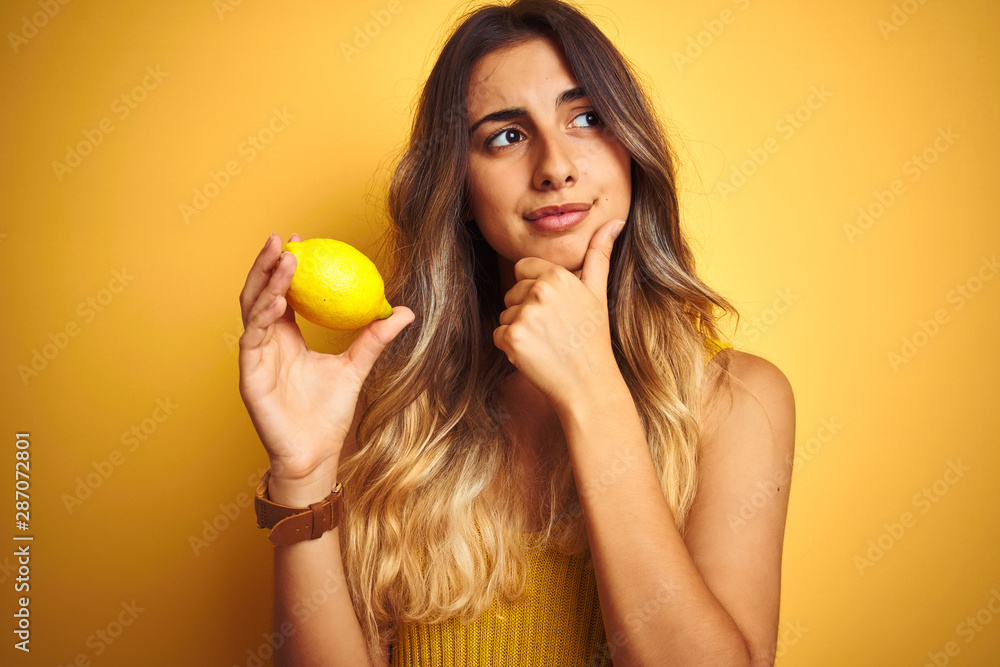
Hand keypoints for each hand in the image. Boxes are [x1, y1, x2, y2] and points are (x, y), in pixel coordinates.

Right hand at [237, 232, 413, 484]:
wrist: (316, 454)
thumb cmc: (330, 414)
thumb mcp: (357, 367)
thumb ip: (375, 338)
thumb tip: (405, 311)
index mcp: (286, 338)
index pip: (282, 293)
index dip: (287, 266)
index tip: (302, 239)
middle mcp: (266, 343)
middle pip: (260, 293)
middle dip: (268, 264)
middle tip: (283, 238)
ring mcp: (255, 358)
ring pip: (252, 310)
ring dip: (265, 282)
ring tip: (283, 260)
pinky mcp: (248, 377)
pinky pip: (252, 340)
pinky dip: (262, 317)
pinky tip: (276, 300)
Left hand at [492, 219, 625, 414]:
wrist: (588, 383)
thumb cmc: (593, 338)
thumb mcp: (598, 293)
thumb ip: (599, 254)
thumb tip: (614, 222)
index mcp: (558, 276)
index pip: (523, 269)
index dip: (534, 289)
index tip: (552, 309)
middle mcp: (539, 291)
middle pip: (512, 291)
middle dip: (526, 309)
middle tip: (553, 330)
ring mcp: (524, 315)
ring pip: (505, 313)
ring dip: (518, 329)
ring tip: (546, 342)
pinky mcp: (511, 338)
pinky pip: (498, 334)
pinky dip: (511, 347)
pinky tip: (535, 354)